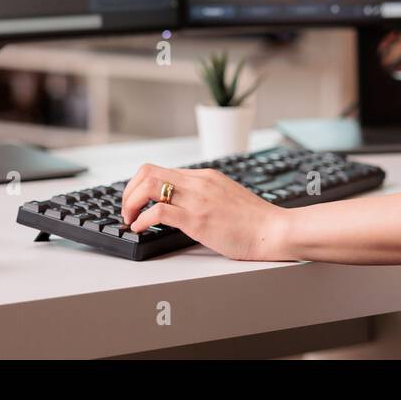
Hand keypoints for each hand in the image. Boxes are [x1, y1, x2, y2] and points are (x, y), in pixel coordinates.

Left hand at [120, 164, 289, 261]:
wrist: (274, 230)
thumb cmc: (254, 220)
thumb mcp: (226, 195)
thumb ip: (204, 193)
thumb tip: (183, 201)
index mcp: (205, 177)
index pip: (159, 169)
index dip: (138, 185)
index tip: (135, 201)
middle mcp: (199, 183)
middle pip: (148, 172)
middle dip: (129, 191)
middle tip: (127, 210)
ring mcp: (198, 200)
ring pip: (149, 186)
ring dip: (131, 203)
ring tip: (130, 219)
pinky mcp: (198, 220)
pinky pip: (160, 211)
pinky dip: (142, 219)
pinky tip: (140, 228)